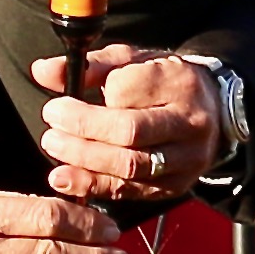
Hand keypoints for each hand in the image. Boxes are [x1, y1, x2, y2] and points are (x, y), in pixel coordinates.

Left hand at [33, 52, 227, 209]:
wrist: (211, 112)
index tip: (58, 105)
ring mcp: (187, 158)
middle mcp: (189, 122)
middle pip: (130, 131)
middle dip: (83, 132)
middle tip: (51, 128)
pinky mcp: (176, 186)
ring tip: (55, 148)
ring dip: (84, 162)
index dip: (90, 102)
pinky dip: (94, 186)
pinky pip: (131, 191)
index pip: (128, 91)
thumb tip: (42, 70)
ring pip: (130, 166)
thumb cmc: (162, 81)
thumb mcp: (130, 62)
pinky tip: (67, 179)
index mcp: (179, 82)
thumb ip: (88, 66)